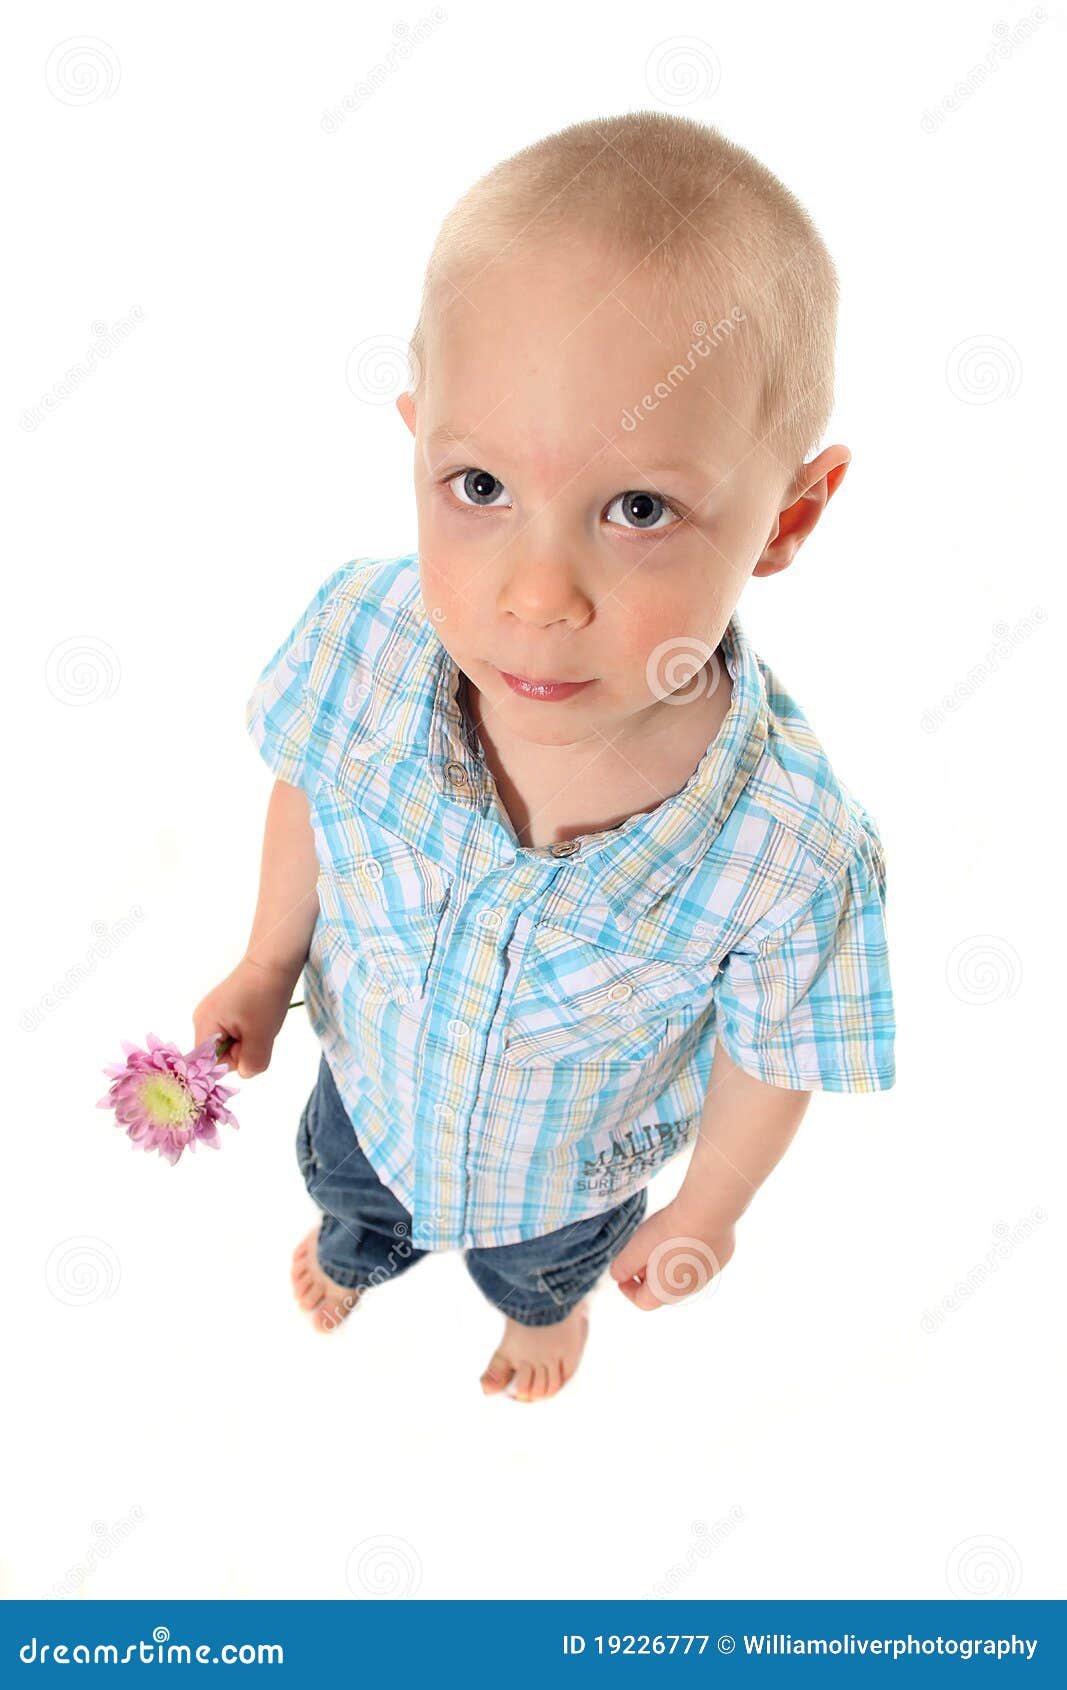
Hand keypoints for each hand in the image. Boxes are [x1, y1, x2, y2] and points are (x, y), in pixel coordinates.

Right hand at [192, 956, 297, 1077]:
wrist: (273, 961)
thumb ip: (251, 1062)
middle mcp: (202, 1019)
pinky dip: (250, 1029)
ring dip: (249, 1040)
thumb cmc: (265, 995)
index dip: (231, 1062)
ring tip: (260, 1020)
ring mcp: (213, 1013)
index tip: (248, 1048)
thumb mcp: (261, 1035)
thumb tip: (245, 1073)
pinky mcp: (225, 1008)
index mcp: (204, 1025)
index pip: (208, 1064)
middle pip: (219, 1055)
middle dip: (242, 1050)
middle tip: (259, 1030)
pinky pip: (235, 1031)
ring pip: (230, 1043)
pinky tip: (258, 1016)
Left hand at [609, 1196, 735, 1310]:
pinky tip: (685, 1232)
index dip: (629, 1289)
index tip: (623, 1276)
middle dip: (650, 1277)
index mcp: (666, 1292)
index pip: (643, 1301)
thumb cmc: (669, 1231)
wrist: (708, 1212)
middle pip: (665, 1290)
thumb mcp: (636, 1247)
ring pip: (684, 1275)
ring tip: (664, 1242)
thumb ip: (622, 1266)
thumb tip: (618, 1276)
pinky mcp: (720, 1258)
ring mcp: (708, 1274)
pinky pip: (700, 1261)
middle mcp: (689, 1289)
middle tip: (643, 1257)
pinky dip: (689, 1253)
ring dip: (670, 1265)